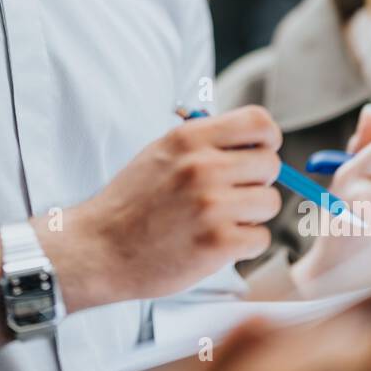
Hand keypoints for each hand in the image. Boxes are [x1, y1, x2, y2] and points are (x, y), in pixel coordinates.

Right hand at [43, 106, 282, 307]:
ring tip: (220, 221)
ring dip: (252, 216)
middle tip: (233, 195)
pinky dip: (243, 245)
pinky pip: (260, 238)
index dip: (267, 139)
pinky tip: (215, 243)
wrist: (99, 248)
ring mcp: (211, 205)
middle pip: (271, 164)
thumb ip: (205, 142)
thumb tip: (255, 142)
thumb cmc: (131, 203)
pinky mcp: (217, 244)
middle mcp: (202, 166)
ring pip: (270, 203)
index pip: (258, 122)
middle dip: (258, 181)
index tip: (258, 154)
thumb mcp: (161, 153)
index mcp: (188, 138)